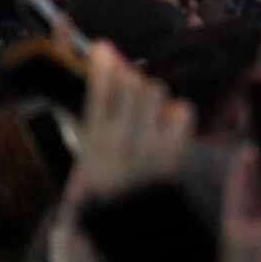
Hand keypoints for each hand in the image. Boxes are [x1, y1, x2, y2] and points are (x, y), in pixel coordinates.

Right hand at [76, 40, 192, 199]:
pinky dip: (175, 112)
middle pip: (133, 85)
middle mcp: (119, 143)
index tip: (100, 46)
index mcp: (91, 142)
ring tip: (143, 111)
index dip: (100, 67)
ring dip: (150, 94)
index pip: (96, 97)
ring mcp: (149, 148)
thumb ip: (84, 101)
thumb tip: (78, 48)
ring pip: (156, 92)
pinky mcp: (174, 153)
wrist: (125, 216)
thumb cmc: (103, 171)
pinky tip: (163, 124)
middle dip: (129, 76)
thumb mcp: (84, 142)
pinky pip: (182, 110)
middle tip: (127, 79)